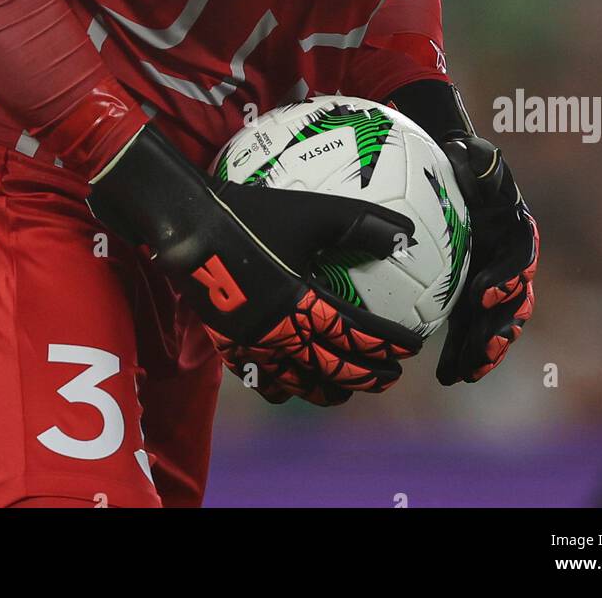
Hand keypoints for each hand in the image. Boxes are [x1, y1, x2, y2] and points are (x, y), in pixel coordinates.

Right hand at [88, 124, 424, 405]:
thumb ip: (363, 223)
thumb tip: (406, 232)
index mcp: (303, 303)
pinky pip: (263, 380)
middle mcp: (280, 332)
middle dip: (367, 376)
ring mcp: (252, 344)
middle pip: (332, 368)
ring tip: (348, 388)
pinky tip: (295, 381)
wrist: (190, 224)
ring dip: (330, 389)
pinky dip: (287, 387)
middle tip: (390, 375)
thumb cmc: (255, 212)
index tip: (411, 346)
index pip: (357, 335)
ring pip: (299, 383)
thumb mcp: (315, 211)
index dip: (387, 345)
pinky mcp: (229, 345)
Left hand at [434, 133, 537, 384]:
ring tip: (464, 374)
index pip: (518, 258)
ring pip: (493, 324)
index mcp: (516, 233)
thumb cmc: (465, 164)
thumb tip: (469, 151)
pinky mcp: (470, 298)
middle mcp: (510, 263)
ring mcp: (491, 283)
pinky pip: (469, 328)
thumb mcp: (474, 156)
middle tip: (484, 349)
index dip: (507, 278)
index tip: (484, 292)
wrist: (451, 177)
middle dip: (500, 328)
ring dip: (482, 351)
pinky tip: (446, 374)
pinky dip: (461, 352)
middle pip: (513, 302)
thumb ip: (478, 159)